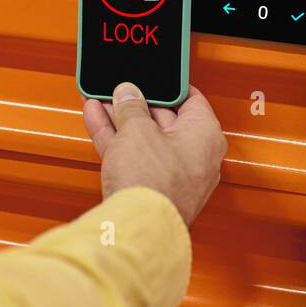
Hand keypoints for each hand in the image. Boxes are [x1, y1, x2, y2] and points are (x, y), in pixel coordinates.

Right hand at [82, 82, 225, 226]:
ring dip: (122, 120)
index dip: (166, 85)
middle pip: (165, 119)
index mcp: (206, 134)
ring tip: (102, 101)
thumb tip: (128, 94)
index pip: (190, 98)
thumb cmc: (154, 184)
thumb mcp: (137, 130)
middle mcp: (196, 156)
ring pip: (145, 139)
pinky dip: (118, 140)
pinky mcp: (153, 190)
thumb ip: (131, 106)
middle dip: (139, 104)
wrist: (138, 229)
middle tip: (120, 90)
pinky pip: (135, 156)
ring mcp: (174, 175)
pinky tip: (99, 121)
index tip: (150, 77)